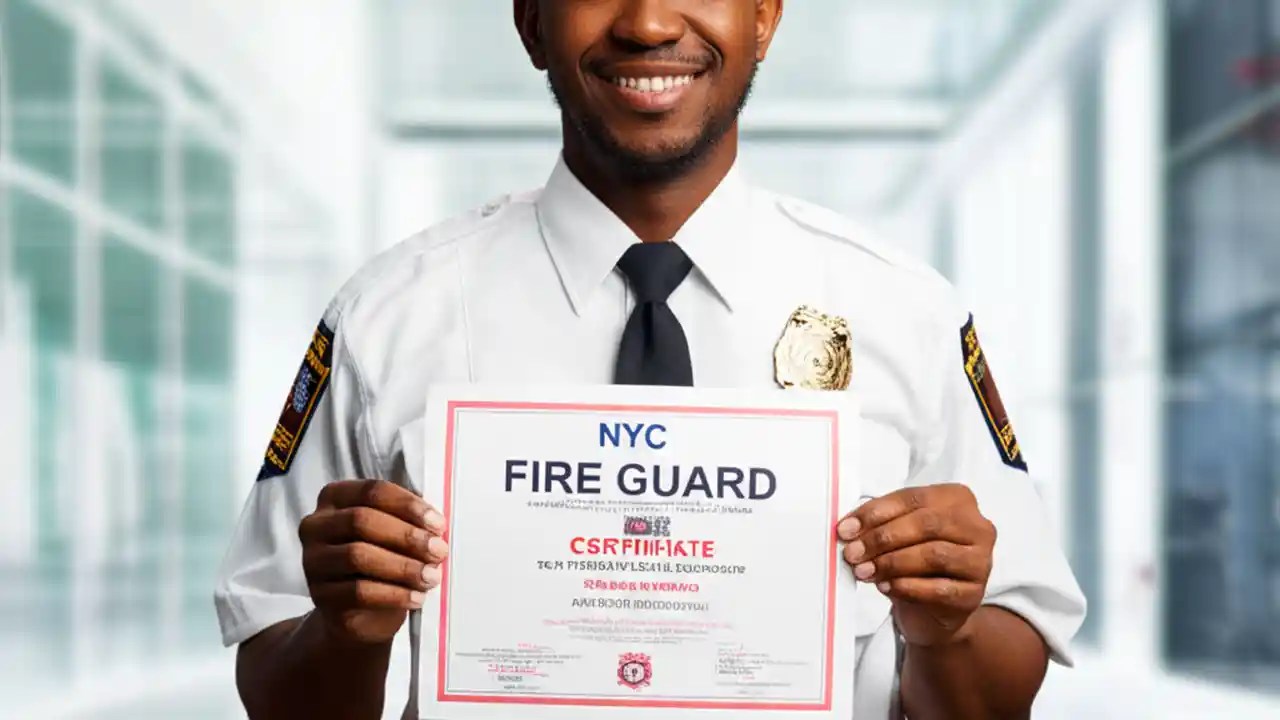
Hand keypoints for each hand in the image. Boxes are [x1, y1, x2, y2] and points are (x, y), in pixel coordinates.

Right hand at [298, 479, 449, 644]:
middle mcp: (316, 525)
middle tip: (439, 551)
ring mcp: (312, 561)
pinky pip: (358, 592)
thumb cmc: (383, 560)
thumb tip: (434, 530)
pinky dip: (393, 594)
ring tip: (431, 577)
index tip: (438, 524)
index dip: (408, 505)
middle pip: (361, 520)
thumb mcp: (395, 535)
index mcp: (335, 498)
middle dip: (407, 536)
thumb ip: (410, 524)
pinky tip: (417, 597)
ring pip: (358, 556)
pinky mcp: (319, 595)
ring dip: (403, 566)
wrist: (361, 611)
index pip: (372, 492)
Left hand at [836, 484, 995, 646]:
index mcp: (958, 499)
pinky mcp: (974, 594)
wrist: (935, 609)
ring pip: (933, 555)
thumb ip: (880, 523)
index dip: (876, 512)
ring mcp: (981, 561)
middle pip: (926, 525)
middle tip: (852, 553)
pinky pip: (939, 588)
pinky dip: (907, 586)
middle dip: (882, 538)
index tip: (845, 529)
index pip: (913, 498)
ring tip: (864, 571)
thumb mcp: (900, 533)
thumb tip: (848, 528)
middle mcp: (977, 527)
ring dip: (891, 563)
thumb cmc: (916, 559)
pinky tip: (886, 587)